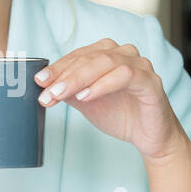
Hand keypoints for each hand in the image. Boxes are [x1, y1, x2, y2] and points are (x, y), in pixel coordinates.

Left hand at [34, 38, 188, 161]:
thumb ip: (68, 91)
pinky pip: (126, 76)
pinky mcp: (151, 81)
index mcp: (108, 54)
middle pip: (90, 58)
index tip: (39, 81)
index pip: (78, 55)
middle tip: (47, 92)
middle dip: (65, 75)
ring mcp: (140, 65)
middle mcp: (124, 54)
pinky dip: (103, 84)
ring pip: (106, 62)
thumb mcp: (86, 102)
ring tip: (61, 94)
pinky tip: (87, 96)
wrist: (149, 137)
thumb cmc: (121, 115)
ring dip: (80, 78)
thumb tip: (43, 85)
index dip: (57, 67)